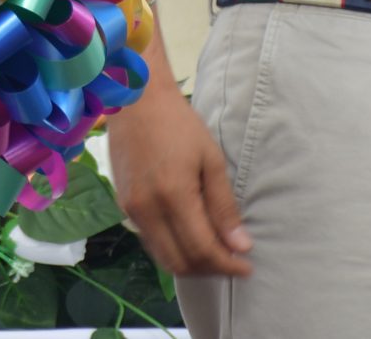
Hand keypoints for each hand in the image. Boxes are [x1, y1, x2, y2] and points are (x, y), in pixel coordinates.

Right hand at [106, 78, 250, 278]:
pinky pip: (150, 241)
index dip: (227, 264)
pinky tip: (189, 237)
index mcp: (173, 195)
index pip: (202, 249)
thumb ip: (224, 206)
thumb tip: (241, 246)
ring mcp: (131, 209)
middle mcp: (147, 210)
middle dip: (209, 269)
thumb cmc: (178, 123)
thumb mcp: (210, 159)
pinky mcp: (124, 205)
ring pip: (162, 257)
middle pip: (180, 262)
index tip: (247, 266)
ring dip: (190, 263)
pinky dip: (172, 249)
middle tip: (232, 261)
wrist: (133, 100)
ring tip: (214, 252)